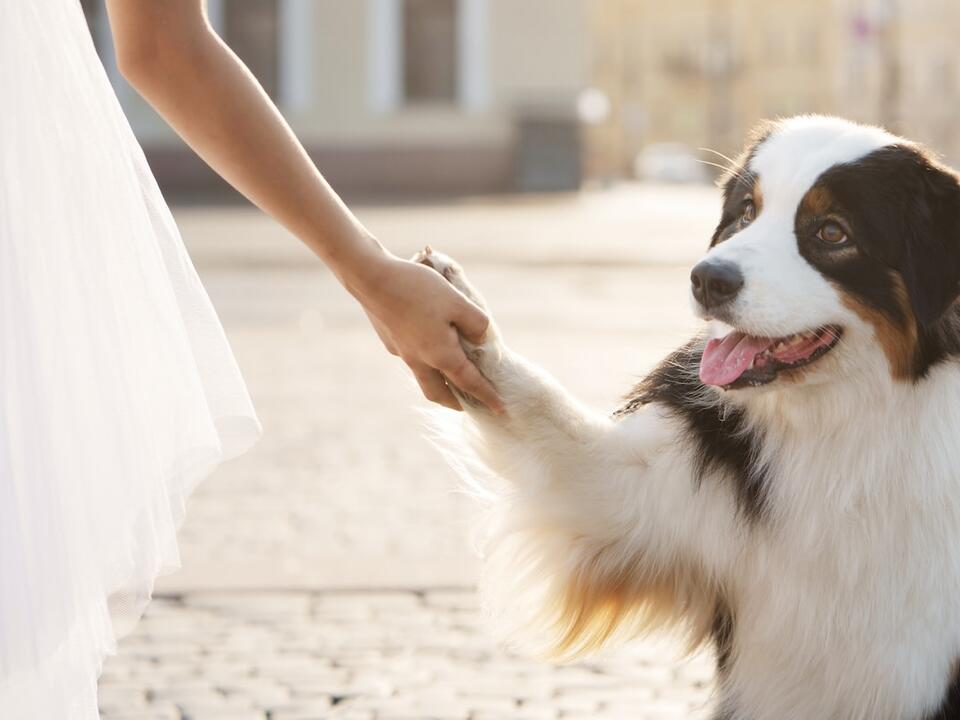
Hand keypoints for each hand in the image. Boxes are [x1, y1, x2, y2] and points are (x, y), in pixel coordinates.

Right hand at [347, 249, 503, 412]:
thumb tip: (481, 340)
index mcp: (441, 355)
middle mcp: (419, 360)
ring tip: (451, 376)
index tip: (500, 410)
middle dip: (455, 402)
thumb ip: (476, 324)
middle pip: (438, 393)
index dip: (486, 396)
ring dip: (439, 384)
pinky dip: (424, 362)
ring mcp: (401, 352)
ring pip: (423, 378)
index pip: (468, 383)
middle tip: (469, 402)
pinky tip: (428, 344)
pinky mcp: (390, 340)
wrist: (372, 278)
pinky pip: (412, 359)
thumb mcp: (458, 302)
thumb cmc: (419, 289)